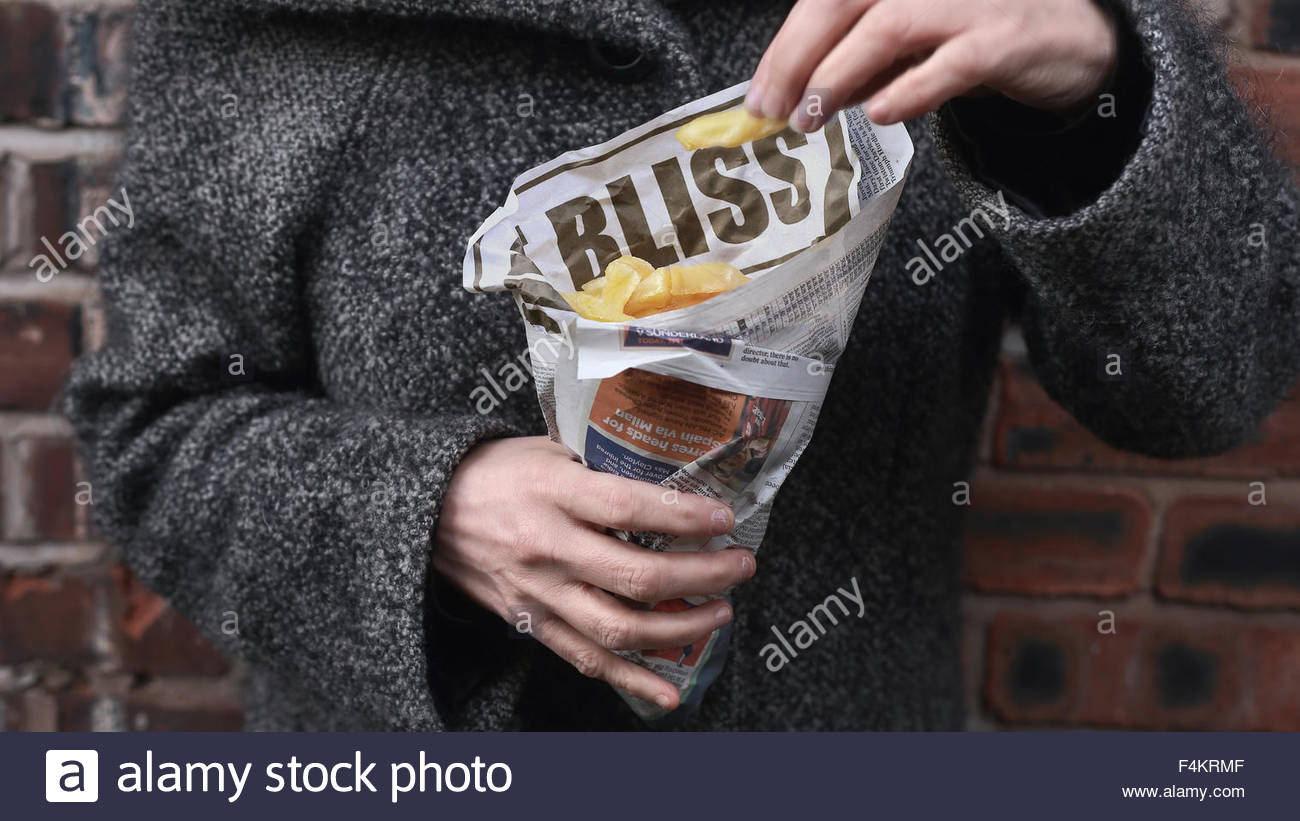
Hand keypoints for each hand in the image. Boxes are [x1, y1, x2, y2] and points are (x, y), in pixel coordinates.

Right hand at [433, 436, 754, 709]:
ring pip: (619, 629)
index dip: (684, 518)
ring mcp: (539, 593)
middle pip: (636, 578)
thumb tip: (672, 477)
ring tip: (720, 613)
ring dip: (681, 629)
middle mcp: (547, 548)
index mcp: (552, 493)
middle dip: (702, 577)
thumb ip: (603, 466)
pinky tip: (671, 691)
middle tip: (740, 566)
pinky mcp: (531, 623)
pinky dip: (632, 681)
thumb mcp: (547, 448)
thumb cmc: (495, 471)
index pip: (629, 510)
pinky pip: (586, 660)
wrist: (425, 510)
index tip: (724, 518)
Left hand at [747, 0, 1117, 128]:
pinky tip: (878, 116)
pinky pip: (947, 65)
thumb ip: (863, 60)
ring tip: (810, 117)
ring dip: (835, 77)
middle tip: (771, 112)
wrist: (1078, 39)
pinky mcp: (1003, 40)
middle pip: (840, 3)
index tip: (759, 96)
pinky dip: (906, 92)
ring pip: (884, 27)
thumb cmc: (983, 33)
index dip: (785, 46)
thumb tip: (802, 94)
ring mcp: (969, 1)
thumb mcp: (915, 41)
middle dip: (794, 60)